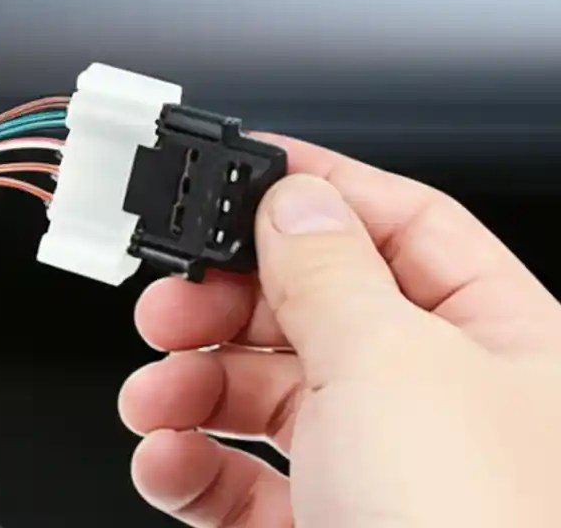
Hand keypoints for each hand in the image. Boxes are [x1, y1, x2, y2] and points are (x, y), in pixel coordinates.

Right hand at [119, 137, 560, 526]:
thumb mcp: (391, 365)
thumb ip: (327, 267)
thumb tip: (289, 196)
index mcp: (499, 336)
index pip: (399, 225)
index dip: (313, 191)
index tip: (228, 175)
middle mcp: (443, 398)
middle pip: (308, 308)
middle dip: (223, 304)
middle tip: (165, 303)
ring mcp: (381, 468)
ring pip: (262, 394)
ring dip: (189, 388)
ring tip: (152, 398)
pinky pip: (241, 477)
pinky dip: (191, 466)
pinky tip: (167, 463)